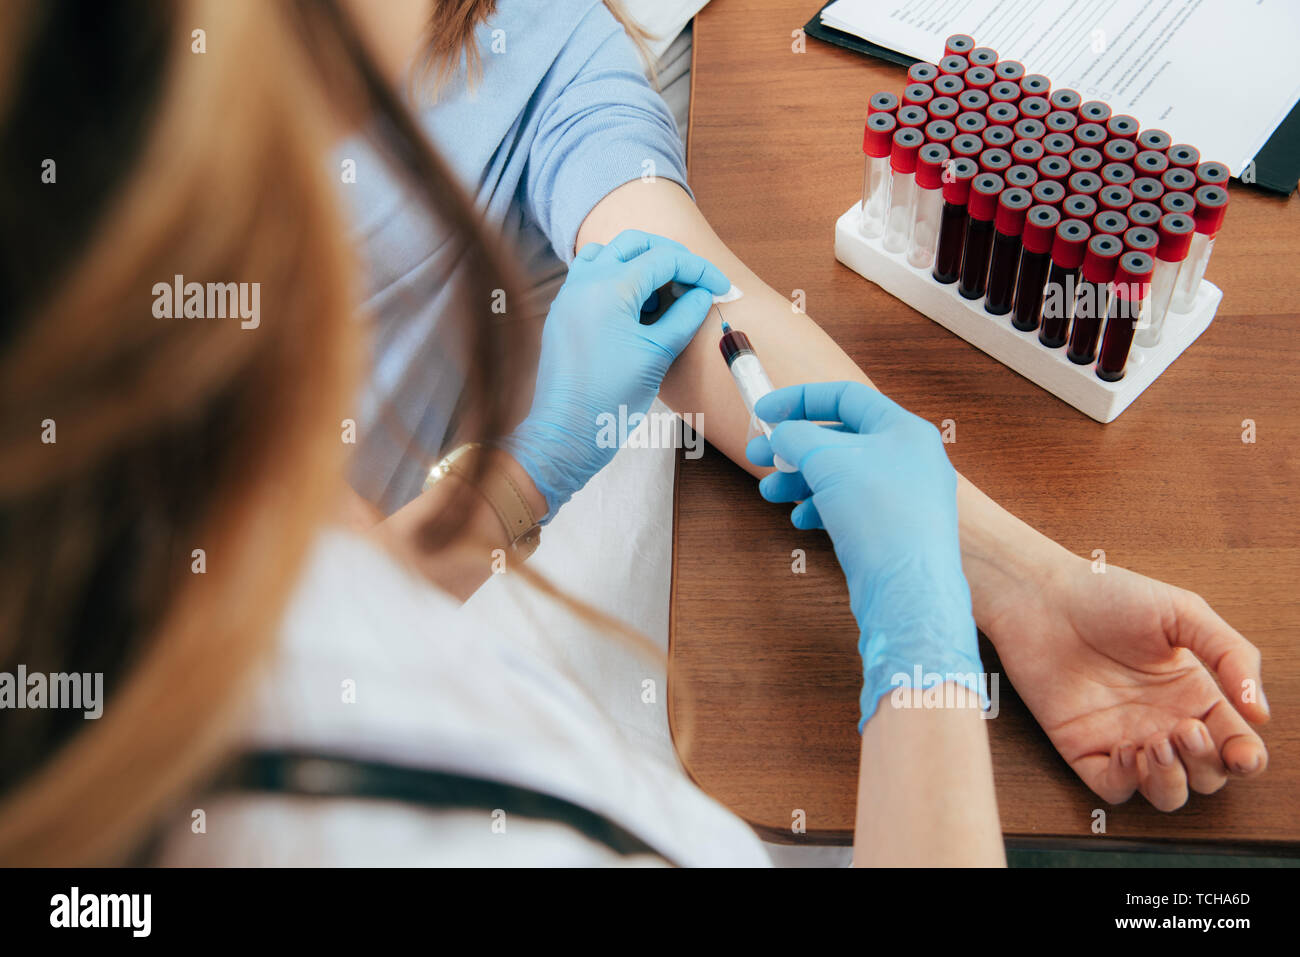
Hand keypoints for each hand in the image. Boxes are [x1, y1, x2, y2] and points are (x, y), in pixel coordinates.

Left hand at [502, 230, 729, 518]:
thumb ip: (684, 317)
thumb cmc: (610, 398)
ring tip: (665, 294)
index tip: (722, 287)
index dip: (699, 270)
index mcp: (608, 287)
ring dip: (642, 263)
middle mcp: (584, 281)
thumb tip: (703, 294)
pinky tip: (639, 308)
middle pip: (635, 244)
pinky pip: (593, 276)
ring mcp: (570, 295)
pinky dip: (620, 279)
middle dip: (671, 256)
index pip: (664, 259)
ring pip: (610, 254)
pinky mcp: (565, 313)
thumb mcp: (657, 355)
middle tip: (697, 281)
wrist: (566, 433)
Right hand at [745, 381, 985, 728]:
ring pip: (841, 476)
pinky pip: (850, 507)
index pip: (846, 397)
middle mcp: (910, 459)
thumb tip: (782, 434)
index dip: (800, 399)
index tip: (764, 411)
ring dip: (800, 480)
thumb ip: (797, 436)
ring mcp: (905, 497)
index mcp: (904, 430)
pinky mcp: (894, 531)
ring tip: (770, 493)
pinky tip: (800, 519)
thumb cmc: (879, 514)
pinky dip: (821, 507)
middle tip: (757, 457)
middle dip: (794, 448)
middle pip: (840, 439)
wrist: (908, 589)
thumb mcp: (827, 459)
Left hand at [986, 555, 1269, 810]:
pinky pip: (1113, 789)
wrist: (1040, 595)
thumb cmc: (1106, 594)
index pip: (1234, 743)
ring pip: (1165, 793)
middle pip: (1204, 775)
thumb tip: (1260, 713)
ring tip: (1156, 742)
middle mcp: (1161, 720)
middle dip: (1205, 765)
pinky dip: (1128, 782)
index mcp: (1191, 693)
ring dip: (1171, 781)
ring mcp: (1122, 736)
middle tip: (1185, 729)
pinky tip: (1125, 749)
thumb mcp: (1183, 612)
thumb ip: (1231, 655)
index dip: (1245, 758)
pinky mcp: (1081, 746)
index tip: (1242, 753)